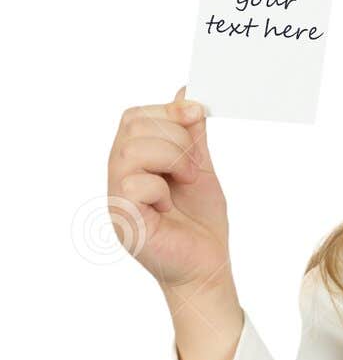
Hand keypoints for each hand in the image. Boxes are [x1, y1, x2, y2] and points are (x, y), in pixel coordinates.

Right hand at [107, 85, 232, 297]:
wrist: (208, 267)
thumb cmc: (199, 223)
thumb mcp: (200, 169)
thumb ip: (192, 135)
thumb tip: (188, 92)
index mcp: (134, 160)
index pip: (135, 116)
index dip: (167, 109)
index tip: (198, 113)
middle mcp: (119, 174)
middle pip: (132, 124)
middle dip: (174, 135)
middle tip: (194, 166)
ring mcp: (116, 196)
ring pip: (132, 149)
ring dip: (172, 159)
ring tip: (186, 181)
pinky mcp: (123, 219)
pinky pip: (135, 184)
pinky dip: (161, 189)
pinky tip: (167, 207)